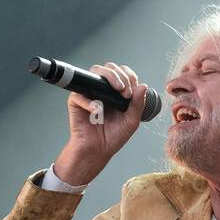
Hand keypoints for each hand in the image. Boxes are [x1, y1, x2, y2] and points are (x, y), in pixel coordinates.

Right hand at [55, 61, 149, 185]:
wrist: (98, 151)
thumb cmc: (113, 137)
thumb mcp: (131, 121)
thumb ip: (138, 104)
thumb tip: (143, 85)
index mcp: (115, 92)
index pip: (122, 73)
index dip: (129, 77)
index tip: (131, 93)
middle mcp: (102, 89)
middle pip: (109, 68)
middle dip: (120, 76)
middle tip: (126, 92)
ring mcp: (88, 93)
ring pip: (94, 72)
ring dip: (109, 77)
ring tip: (117, 91)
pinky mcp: (75, 101)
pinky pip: (79, 93)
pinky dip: (89, 100)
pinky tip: (97, 110)